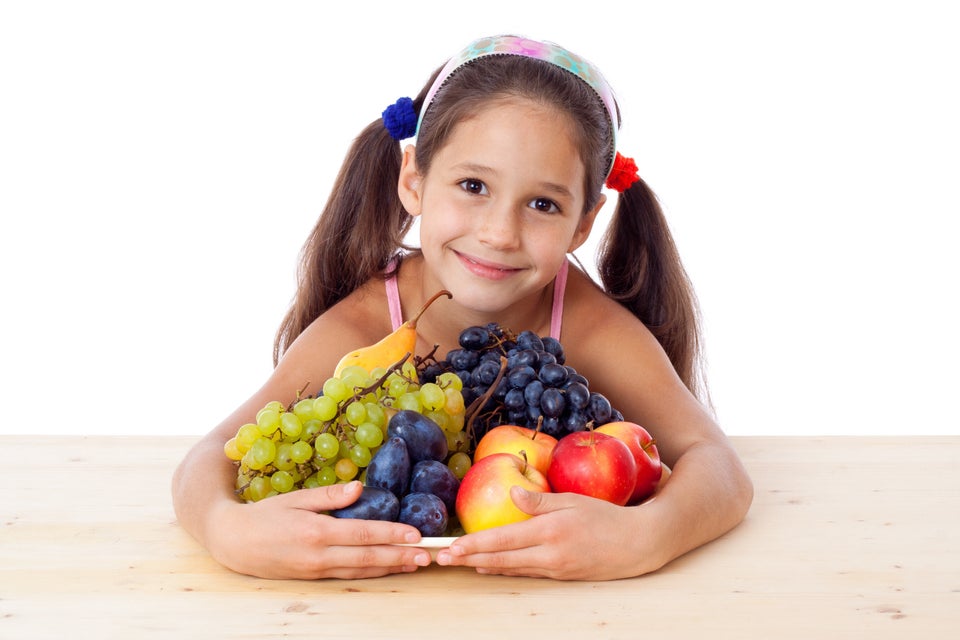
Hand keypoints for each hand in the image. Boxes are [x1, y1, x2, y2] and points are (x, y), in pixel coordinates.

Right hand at [204, 481, 432, 578]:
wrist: (232, 543)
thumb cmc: (264, 515)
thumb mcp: (295, 499)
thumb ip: (328, 496)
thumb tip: (359, 488)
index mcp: (316, 531)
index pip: (362, 534)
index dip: (391, 534)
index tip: (415, 534)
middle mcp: (319, 554)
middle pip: (368, 557)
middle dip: (400, 556)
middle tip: (427, 555)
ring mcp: (316, 570)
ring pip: (361, 571)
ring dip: (391, 568)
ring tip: (415, 564)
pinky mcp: (313, 578)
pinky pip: (348, 576)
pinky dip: (371, 574)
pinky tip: (387, 569)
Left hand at [436, 487, 661, 579]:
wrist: (639, 545)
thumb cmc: (607, 517)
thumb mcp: (573, 500)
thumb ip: (540, 500)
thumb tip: (511, 489)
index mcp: (550, 531)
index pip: (503, 539)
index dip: (474, 544)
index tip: (452, 546)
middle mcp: (549, 554)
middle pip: (501, 559)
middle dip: (469, 558)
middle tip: (444, 559)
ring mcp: (555, 570)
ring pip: (512, 569)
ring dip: (484, 566)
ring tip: (461, 563)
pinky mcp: (562, 577)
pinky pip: (528, 573)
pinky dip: (507, 570)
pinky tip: (493, 567)